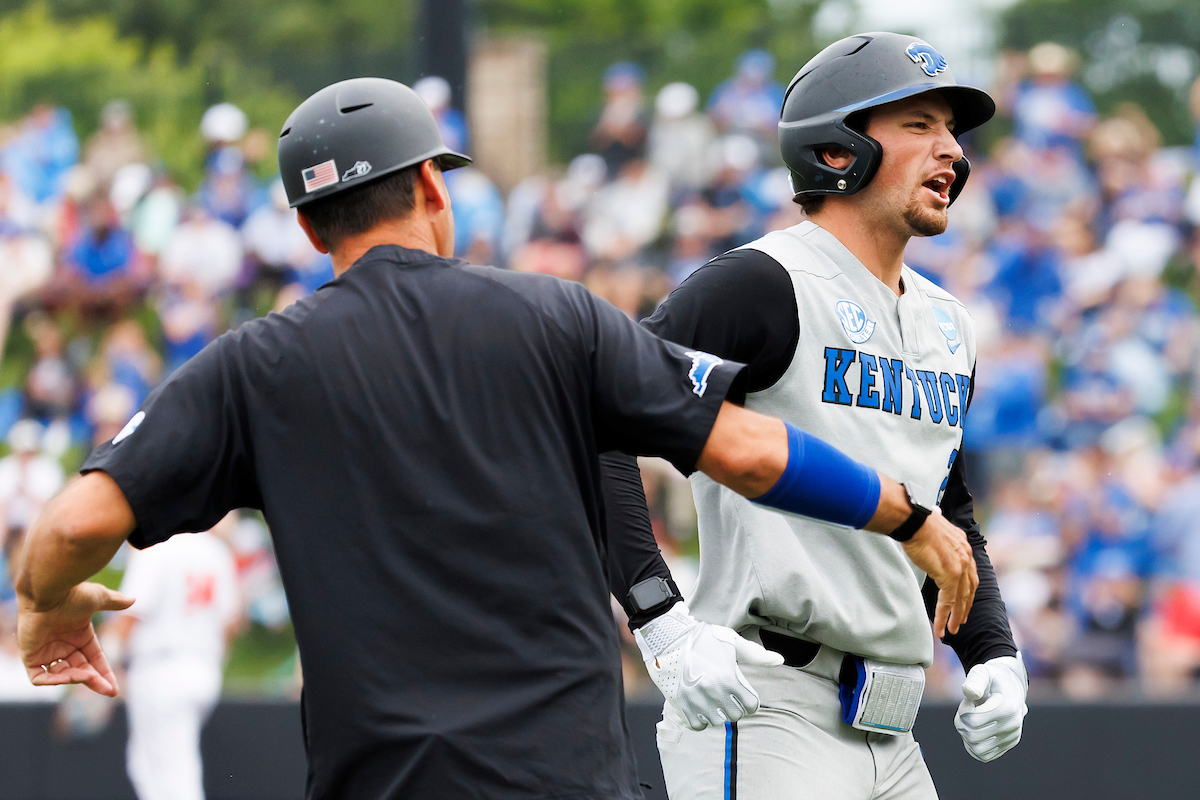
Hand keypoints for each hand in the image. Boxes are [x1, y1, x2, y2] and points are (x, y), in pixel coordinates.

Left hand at [18, 582, 133, 697]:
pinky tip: (69, 678)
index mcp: (80, 635)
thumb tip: (133, 600)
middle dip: (94, 681)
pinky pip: (39, 677)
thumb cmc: (73, 593)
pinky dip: (52, 681)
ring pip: (62, 675)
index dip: (104, 673)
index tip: (113, 689)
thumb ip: (115, 602)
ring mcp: (46, 652)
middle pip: (80, 670)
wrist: (48, 590)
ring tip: (87, 676)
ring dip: (76, 679)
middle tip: (106, 690)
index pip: (94, 660)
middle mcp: (64, 645)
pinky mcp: (30, 656)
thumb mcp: (100, 598)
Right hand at [634, 604, 783, 729]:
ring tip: (713, 700)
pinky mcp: (681, 705)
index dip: (749, 702)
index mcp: (728, 678)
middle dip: (734, 707)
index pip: (750, 706)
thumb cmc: (702, 638)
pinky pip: (698, 725)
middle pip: (734, 715)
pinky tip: (700, 707)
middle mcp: (714, 692)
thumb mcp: (731, 641)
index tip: (744, 696)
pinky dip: (701, 720)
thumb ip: (756, 654)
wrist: (668, 638)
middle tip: (727, 696)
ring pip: (717, 721)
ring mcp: (696, 700)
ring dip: (717, 713)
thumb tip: (780, 660)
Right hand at [901, 507, 977, 636]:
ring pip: (961, 599)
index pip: (970, 572)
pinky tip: (941, 627)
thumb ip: (937, 521)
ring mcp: (960, 567)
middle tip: (961, 620)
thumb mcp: (934, 519)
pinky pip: (948, 601)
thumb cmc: (918, 519)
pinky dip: (945, 616)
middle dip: (965, 606)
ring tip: (953, 630)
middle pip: (970, 588)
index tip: (963, 600)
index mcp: (964, 545)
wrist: (914, 520)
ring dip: (957, 616)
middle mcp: (967, 556)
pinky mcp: (950, 576)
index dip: (967, 589)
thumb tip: (934, 511)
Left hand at [954, 655, 1027, 761]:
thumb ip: (975, 680)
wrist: (1010, 687)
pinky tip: (974, 730)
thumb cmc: (992, 679)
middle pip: (973, 736)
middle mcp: (1013, 725)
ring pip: (978, 749)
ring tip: (971, 720)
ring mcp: (1011, 737)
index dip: (963, 711)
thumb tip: (970, 693)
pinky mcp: (1008, 744)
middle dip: (962, 723)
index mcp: (1007, 708)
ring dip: (966, 736)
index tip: (969, 701)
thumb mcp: (982, 673)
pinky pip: (984, 755)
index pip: (973, 721)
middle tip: (966, 710)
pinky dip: (973, 746)